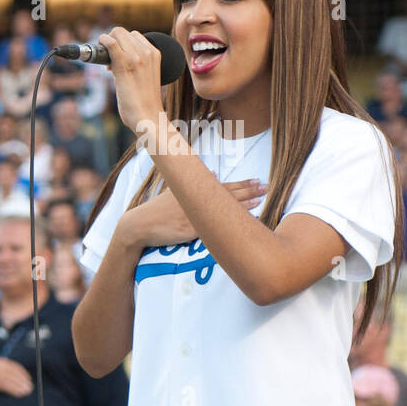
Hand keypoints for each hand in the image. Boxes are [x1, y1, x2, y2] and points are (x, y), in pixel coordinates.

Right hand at [0, 357, 32, 397]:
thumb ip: (5, 371)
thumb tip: (16, 379)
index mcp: (2, 362)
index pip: (17, 368)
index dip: (24, 374)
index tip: (29, 380)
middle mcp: (2, 366)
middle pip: (17, 375)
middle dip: (25, 382)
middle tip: (30, 387)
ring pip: (14, 382)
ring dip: (22, 387)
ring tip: (27, 392)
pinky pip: (9, 387)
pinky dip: (15, 391)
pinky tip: (19, 394)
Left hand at [95, 27, 167, 135]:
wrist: (147, 116)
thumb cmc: (145, 102)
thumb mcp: (147, 76)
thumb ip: (138, 65)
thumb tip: (115, 60)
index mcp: (155, 53)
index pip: (135, 35)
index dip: (123, 44)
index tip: (119, 58)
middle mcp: (147, 52)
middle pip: (123, 32)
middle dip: (113, 42)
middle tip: (110, 61)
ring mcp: (136, 56)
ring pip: (116, 33)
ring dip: (106, 44)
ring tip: (108, 64)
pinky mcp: (124, 64)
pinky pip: (110, 42)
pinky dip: (102, 43)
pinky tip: (101, 55)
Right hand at [120, 179, 264, 246]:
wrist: (140, 225)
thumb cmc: (156, 210)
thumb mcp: (173, 192)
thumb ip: (191, 184)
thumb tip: (212, 175)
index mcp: (194, 191)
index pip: (223, 186)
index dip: (242, 184)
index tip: (257, 180)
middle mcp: (196, 201)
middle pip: (227, 195)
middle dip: (248, 191)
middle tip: (266, 187)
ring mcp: (194, 215)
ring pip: (222, 209)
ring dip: (243, 204)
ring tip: (261, 200)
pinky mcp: (190, 230)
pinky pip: (213, 227)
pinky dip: (227, 224)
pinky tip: (241, 223)